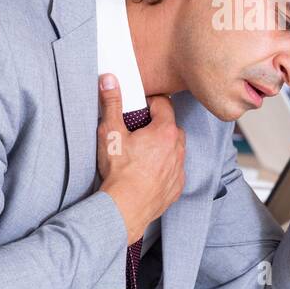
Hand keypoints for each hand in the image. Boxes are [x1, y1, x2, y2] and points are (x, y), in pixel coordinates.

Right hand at [96, 76, 184, 243]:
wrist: (124, 209)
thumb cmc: (119, 171)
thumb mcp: (111, 133)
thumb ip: (111, 104)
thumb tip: (110, 80)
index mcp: (165, 131)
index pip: (164, 104)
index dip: (150, 102)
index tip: (139, 106)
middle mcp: (178, 149)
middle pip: (171, 127)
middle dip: (157, 125)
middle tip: (138, 131)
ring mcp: (179, 169)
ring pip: (175, 149)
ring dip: (163, 147)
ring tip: (142, 152)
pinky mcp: (177, 187)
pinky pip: (174, 170)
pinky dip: (164, 168)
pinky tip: (147, 172)